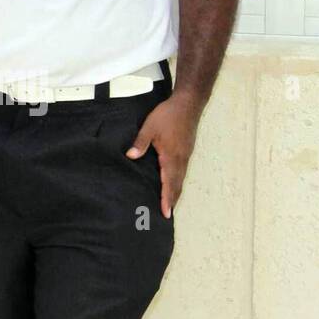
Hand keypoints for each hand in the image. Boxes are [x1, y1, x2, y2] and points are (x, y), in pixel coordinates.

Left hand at [126, 90, 201, 218]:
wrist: (188, 104)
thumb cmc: (168, 115)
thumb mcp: (150, 127)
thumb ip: (140, 143)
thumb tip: (130, 157)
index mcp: (171, 156)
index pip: (169, 182)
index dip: (167, 198)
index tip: (166, 212)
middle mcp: (180, 159)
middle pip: (177, 184)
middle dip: (172, 200)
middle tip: (167, 214)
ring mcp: (185, 155)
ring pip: (181, 178)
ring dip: (175, 192)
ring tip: (170, 204)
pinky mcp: (186, 151)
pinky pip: (182, 171)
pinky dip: (178, 182)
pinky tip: (173, 183)